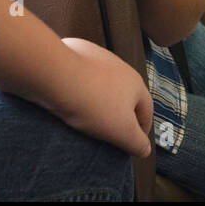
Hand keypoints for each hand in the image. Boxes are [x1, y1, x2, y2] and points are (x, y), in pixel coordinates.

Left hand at [58, 37, 153, 156]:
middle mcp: (120, 67)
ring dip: (99, 102)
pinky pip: (82, 78)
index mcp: (135, 84)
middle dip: (120, 115)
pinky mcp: (76, 55)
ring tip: (87, 120)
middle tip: (111, 134)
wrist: (57, 76)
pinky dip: (80, 91)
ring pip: (103, 86)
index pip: (146, 110)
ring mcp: (98, 59)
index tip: (134, 143)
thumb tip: (145, 150)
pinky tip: (71, 102)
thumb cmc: (91, 101)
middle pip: (125, 97)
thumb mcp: (121, 131)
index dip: (142, 129)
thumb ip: (137, 142)